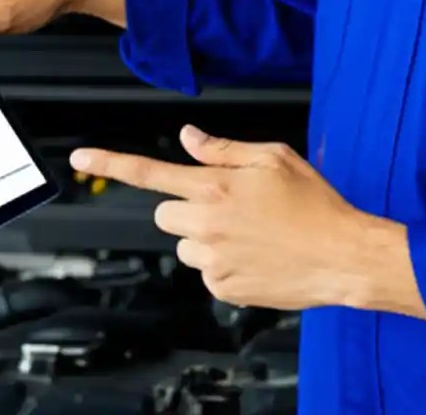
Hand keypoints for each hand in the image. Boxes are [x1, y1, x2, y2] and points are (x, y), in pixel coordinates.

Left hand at [70, 126, 425, 317]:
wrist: (344, 256)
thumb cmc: (315, 204)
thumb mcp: (274, 158)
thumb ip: (224, 149)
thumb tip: (188, 136)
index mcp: (215, 187)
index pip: (149, 173)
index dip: (109, 163)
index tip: (80, 158)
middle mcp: (206, 224)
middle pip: (164, 215)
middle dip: (185, 209)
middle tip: (225, 208)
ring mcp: (213, 261)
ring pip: (184, 247)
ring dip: (205, 240)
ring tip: (249, 235)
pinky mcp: (223, 289)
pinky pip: (206, 274)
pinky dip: (223, 266)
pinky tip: (255, 257)